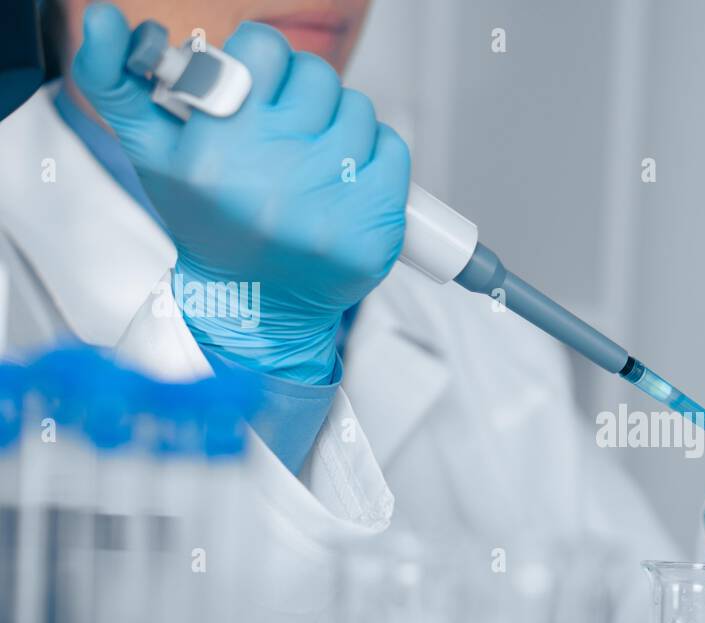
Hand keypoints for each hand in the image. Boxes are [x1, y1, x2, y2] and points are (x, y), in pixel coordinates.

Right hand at [73, 5, 409, 382]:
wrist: (255, 304)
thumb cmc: (208, 219)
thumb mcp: (151, 153)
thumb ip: (114, 80)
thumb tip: (103, 17)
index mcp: (218, 149)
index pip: (265, 47)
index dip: (264, 61)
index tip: (258, 87)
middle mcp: (275, 176)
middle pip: (318, 76)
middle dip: (303, 95)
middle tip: (286, 131)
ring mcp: (331, 205)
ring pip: (359, 111)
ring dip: (340, 126)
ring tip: (313, 162)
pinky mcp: (375, 228)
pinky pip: (393, 150)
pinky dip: (374, 158)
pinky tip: (345, 181)